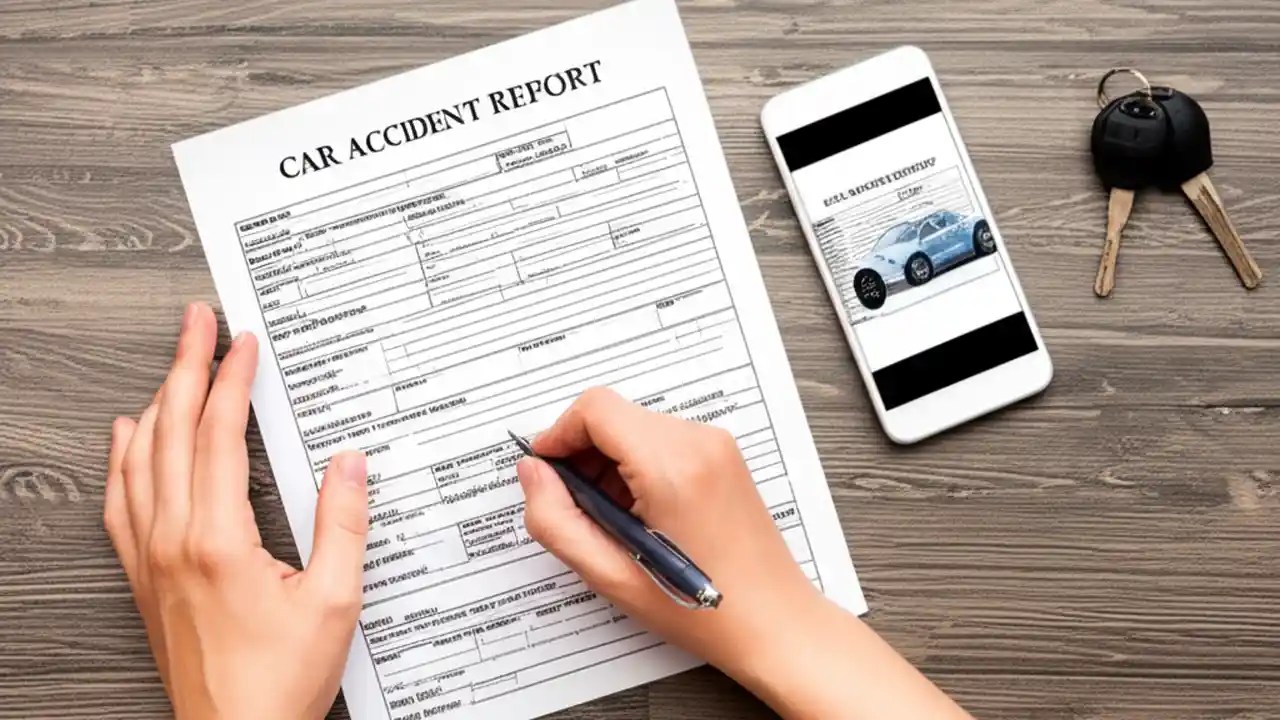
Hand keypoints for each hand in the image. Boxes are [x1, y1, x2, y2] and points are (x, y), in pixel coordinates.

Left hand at [103, 303, 369, 719]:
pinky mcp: (144, 579)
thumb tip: (348, 463)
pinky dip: (122, 459)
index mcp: (217, 540)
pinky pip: (119, 502)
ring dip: (156, 403)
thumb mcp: (334, 601)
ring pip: (139, 460)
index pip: (218, 435)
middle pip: (170, 432)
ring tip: (171, 366)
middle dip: (184, 367)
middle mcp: (172, 541)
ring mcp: (150, 559)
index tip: (242, 344)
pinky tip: (128, 440)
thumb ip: (342, 524)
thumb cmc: (279, 680)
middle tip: (195, 324)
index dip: (230, 380)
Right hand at [518, 388, 974, 719]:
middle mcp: (699, 444)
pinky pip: (663, 441)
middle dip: (583, 453)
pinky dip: (638, 466)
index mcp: (672, 467)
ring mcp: (717, 447)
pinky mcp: (724, 457)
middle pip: (615, 416)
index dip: (559, 434)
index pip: (596, 409)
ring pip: (636, 427)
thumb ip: (557, 520)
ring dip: (610, 462)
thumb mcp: (612, 574)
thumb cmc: (706, 609)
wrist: (775, 623)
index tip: (546, 468)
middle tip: (577, 506)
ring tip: (613, 520)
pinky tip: (640, 514)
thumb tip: (533, 475)